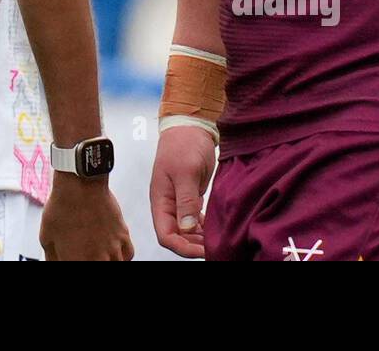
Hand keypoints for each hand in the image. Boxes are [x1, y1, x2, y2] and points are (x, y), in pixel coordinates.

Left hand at [40, 174, 133, 259]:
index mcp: (78, 262)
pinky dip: (121, 257)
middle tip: (82, 254)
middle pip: (99, 266)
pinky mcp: (123, 236)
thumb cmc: (62, 208)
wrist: (79, 185)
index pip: (77, 268)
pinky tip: (113, 252)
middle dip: (89, 259)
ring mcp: (113, 249)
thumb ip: (53, 257)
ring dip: (107, 260)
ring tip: (96, 253)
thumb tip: (56, 262)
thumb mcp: (47, 238)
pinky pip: (127, 255)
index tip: (71, 257)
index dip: (72, 261)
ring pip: (116, 264)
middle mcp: (99, 259)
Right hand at [150, 125, 215, 257]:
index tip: (204, 250)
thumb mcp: (187, 171)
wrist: (190, 126)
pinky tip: (215, 230)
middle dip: (194, 247)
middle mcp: (168, 205)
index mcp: (161, 200)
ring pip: (187, 231)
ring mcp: (179, 202)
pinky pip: (195, 221)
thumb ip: (186, 200)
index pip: (166, 235)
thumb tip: (186, 228)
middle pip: (177, 237)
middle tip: (216, 248)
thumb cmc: (184, 144)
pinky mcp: (190, 197)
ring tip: (218, 241)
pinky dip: (204, 229)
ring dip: (200, 239)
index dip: (183, 247)